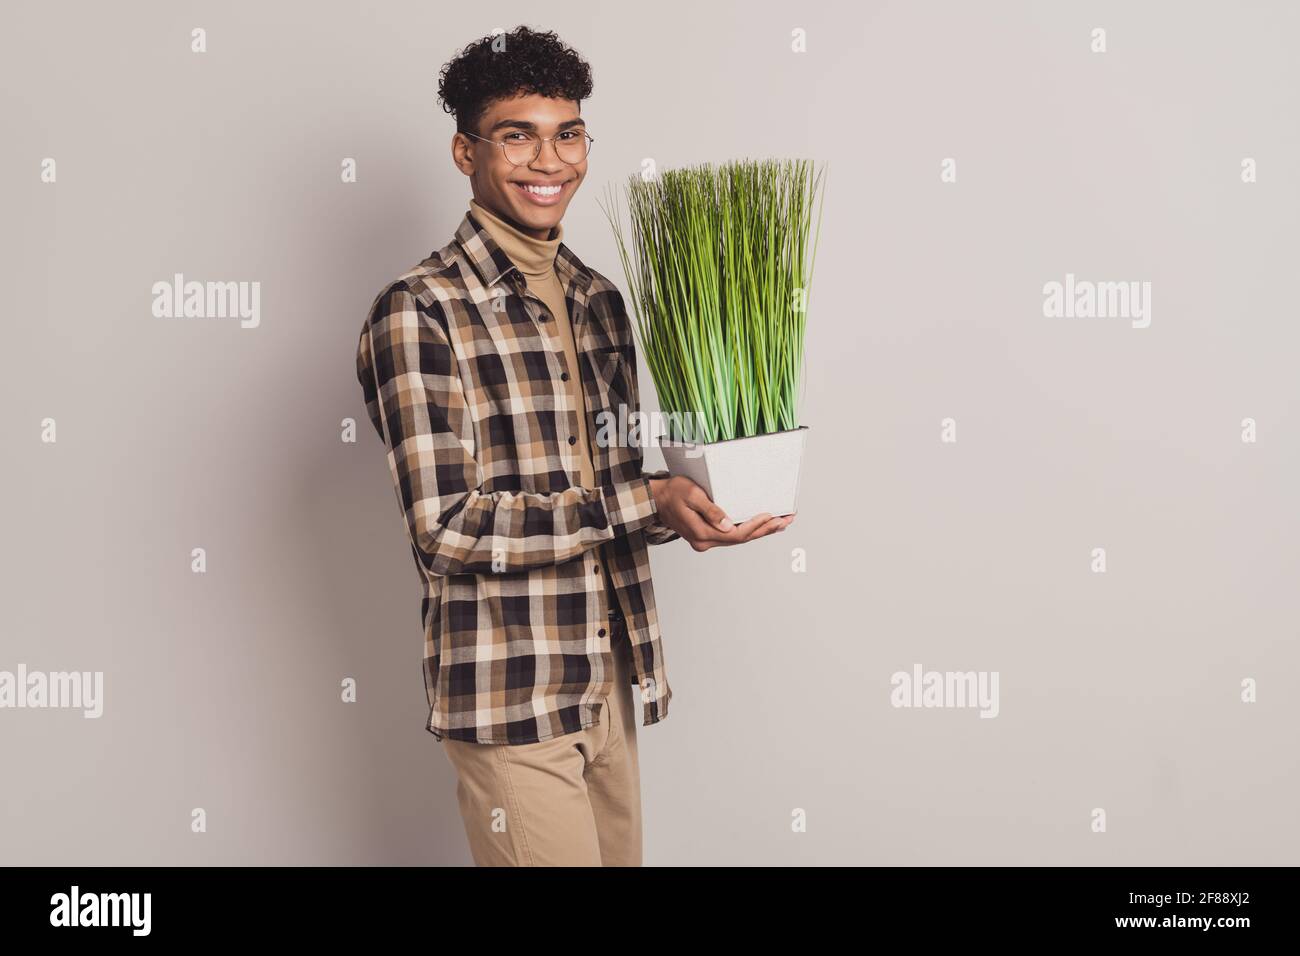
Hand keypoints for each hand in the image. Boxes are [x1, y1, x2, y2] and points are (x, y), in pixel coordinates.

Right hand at [648, 476, 793, 551]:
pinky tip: (762, 526)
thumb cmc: (672, 493)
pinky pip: (732, 536)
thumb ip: (710, 510)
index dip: (756, 526)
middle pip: (742, 539)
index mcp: (702, 533)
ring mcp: (706, 541)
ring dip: (761, 531)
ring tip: (781, 523)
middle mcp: (705, 541)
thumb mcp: (691, 495)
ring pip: (739, 538)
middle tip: (787, 520)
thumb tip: (728, 524)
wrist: (656, 500)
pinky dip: (749, 530)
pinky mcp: (708, 536)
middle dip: (766, 529)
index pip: (736, 534)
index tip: (772, 516)